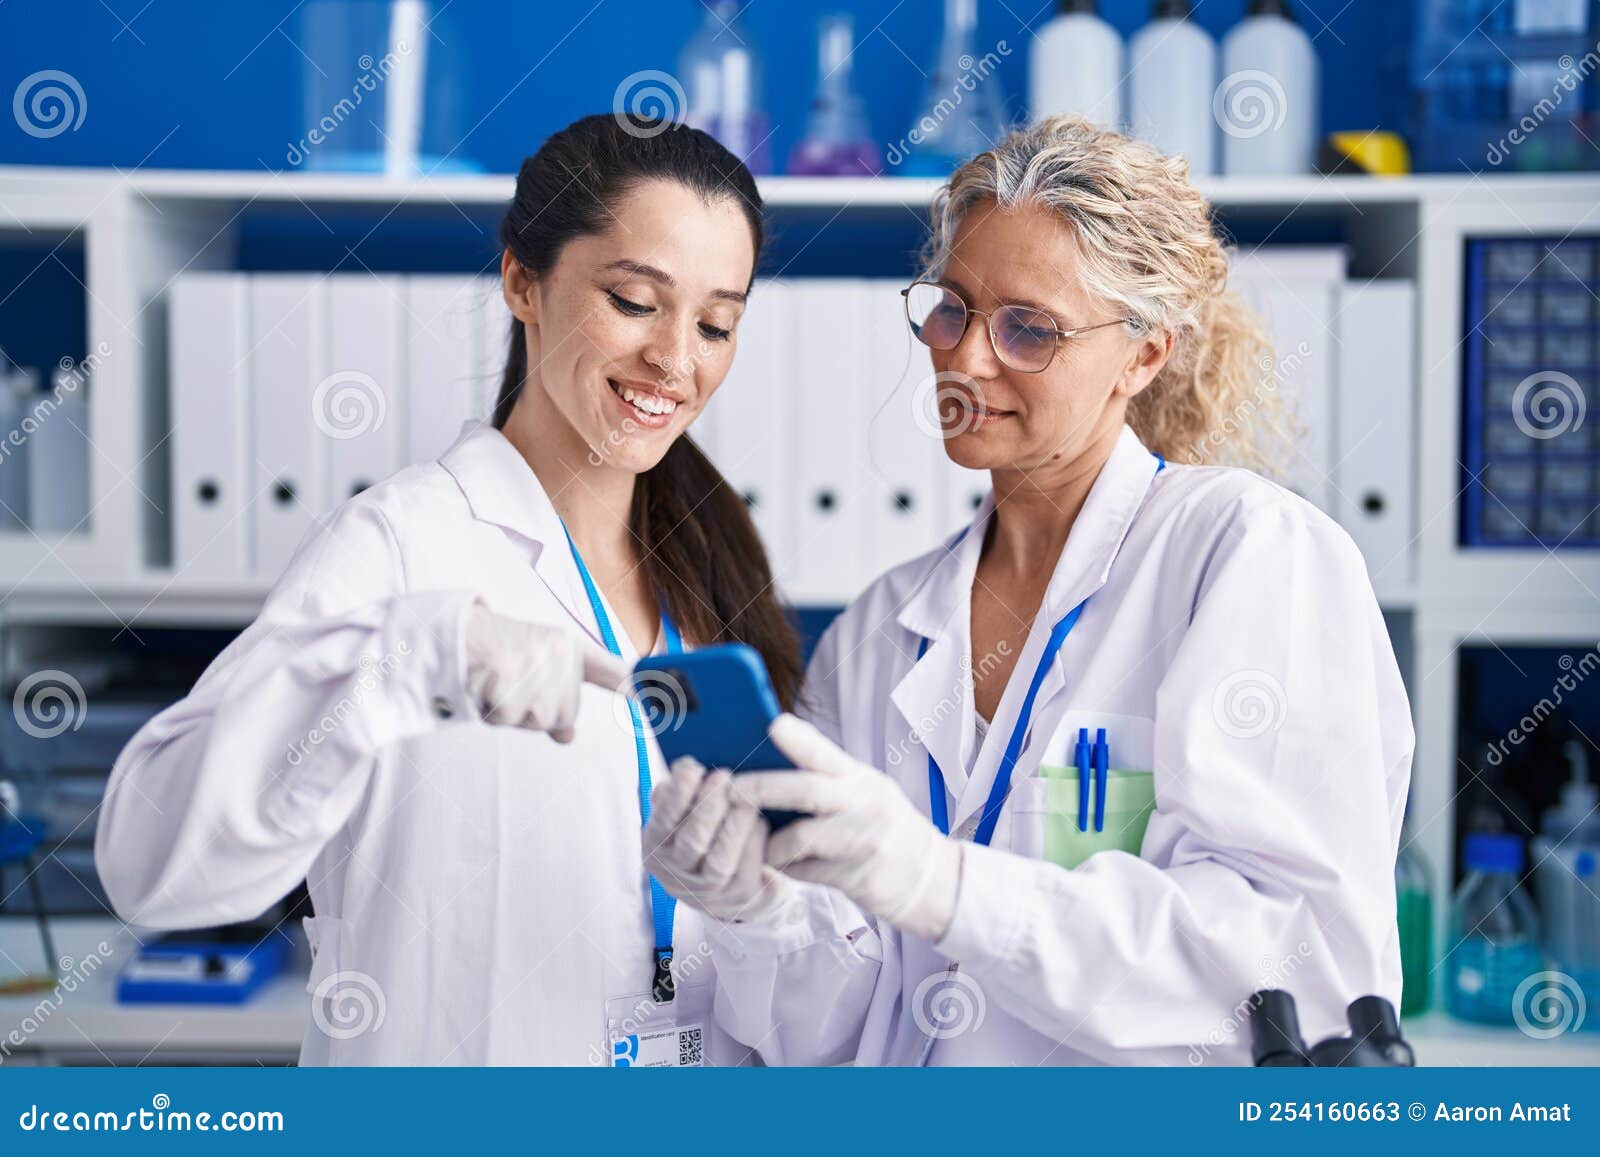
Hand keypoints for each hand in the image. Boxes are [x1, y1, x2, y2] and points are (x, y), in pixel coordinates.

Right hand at [463, 601, 629, 741]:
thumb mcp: (540, 668)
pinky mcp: (509, 679)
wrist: (461, 633)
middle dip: (535, 712)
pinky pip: (507, 719)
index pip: (612, 673)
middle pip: (562, 716)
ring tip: (499, 682)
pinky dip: (492, 710)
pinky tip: (486, 685)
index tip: (652, 699)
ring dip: (512, 713)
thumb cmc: (505, 653)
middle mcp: (561, 655)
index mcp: (572, 649)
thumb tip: (567, 737)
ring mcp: (536, 667)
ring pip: (535, 721)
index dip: (634, 688)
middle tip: (514, 684)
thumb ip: (559, 702)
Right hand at [643, 757, 796, 922]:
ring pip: (720, 863)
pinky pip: (749, 872)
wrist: (729, 881)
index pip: (661, 823)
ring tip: (746, 799)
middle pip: (692, 843)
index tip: (692, 769)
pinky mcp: (741, 899)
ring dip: (734, 827)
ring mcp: (710, 892)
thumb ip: (681, 788)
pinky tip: (760, 821)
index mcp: (657, 848)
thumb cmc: (704, 830)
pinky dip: (754, 844)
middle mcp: (678, 876)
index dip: (676, 797)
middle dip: (707, 807)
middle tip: (723, 776)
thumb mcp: (684, 809)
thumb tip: (686, 767)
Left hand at [732, 715, 961, 941]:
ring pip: (802, 837)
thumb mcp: (864, 791)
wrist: (927, 876)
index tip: (771, 725)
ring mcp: (864, 841)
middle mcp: (866, 804)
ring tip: (758, 842)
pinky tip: (781, 864)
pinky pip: (807, 872)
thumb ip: (826, 778)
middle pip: (807, 790)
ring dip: (770, 842)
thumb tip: (767, 762)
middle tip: (732, 791)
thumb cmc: (880, 824)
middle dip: (764, 788)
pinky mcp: (859, 877)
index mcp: (861, 778)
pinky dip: (787, 867)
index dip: (799, 738)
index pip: (827, 752)